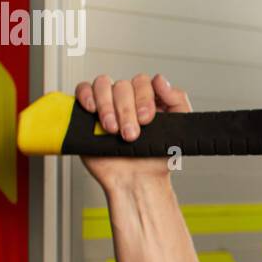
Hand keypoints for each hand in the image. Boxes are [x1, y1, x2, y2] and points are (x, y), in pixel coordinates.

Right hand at [75, 73, 190, 188]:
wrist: (135, 181)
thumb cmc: (155, 158)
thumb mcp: (179, 130)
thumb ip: (178, 101)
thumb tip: (159, 80)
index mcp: (148, 99)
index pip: (144, 81)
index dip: (144, 98)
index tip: (147, 119)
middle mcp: (127, 99)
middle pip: (123, 85)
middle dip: (127, 111)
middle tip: (131, 134)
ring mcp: (106, 103)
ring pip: (103, 85)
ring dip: (107, 107)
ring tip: (113, 130)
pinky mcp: (87, 113)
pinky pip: (82, 89)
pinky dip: (86, 95)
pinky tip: (93, 111)